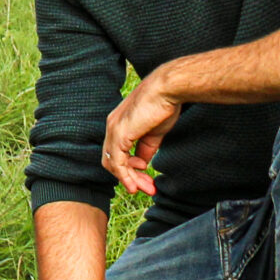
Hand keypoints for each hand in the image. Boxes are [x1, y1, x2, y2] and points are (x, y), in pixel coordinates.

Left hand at [101, 67, 180, 198]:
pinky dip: (125, 176)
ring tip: (145, 189)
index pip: (118, 152)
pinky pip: (118, 162)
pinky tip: (135, 186)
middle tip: (146, 188)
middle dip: (130, 177)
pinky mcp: (119, 134)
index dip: (130, 167)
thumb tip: (143, 163)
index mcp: (119, 124)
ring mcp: (113, 130)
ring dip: (129, 180)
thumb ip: (146, 148)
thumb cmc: (164, 105)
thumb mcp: (154, 132)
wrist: (167, 90)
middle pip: (113, 160)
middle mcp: (112, 127)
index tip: (146, 175)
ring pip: (114, 164)